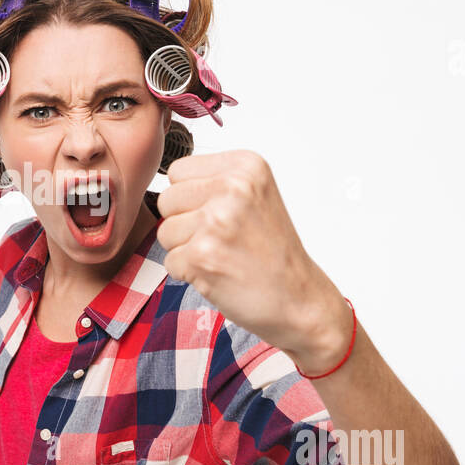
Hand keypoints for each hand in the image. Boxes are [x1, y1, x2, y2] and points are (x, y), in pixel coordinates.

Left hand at [155, 149, 351, 371]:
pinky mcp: (203, 255)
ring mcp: (216, 221)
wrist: (299, 299)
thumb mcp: (256, 196)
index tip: (219, 215)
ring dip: (185, 249)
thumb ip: (214, 182)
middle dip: (184, 224)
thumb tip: (168, 184)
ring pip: (165, 231)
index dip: (190, 198)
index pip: (178, 171)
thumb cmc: (274, 252)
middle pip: (167, 200)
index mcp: (245, 165)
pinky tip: (218, 273)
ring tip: (221, 256)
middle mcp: (232, 187)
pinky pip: (169, 261)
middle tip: (221, 240)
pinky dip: (188, 273)